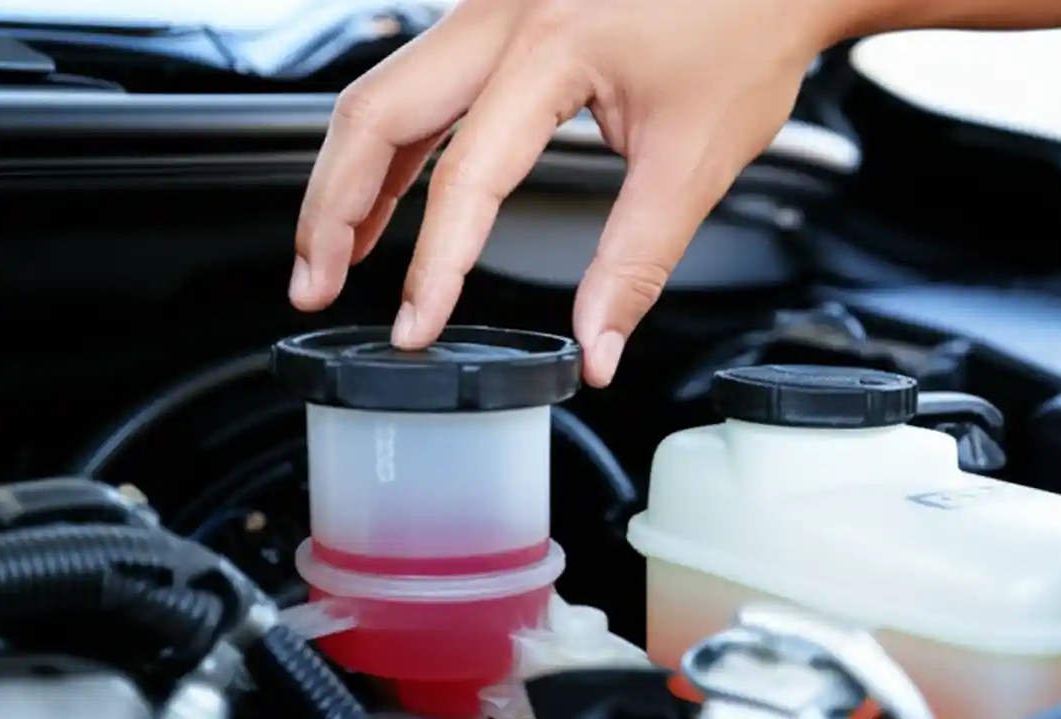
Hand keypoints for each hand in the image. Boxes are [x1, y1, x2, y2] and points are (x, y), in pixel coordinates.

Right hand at [289, 0, 839, 386]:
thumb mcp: (696, 159)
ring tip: (329, 255)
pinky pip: (416, 80)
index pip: (465, 177)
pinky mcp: (499, 16)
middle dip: (332, 209)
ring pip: (380, 92)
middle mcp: (505, 13)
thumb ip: (636, 263)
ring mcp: (492, 8)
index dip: (434, 266)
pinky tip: (378, 199)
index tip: (416, 327)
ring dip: (345, 177)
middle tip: (313, 285)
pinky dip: (387, 147)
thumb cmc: (747, 31)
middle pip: (374, 114)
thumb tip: (596, 344)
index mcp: (553, 46)